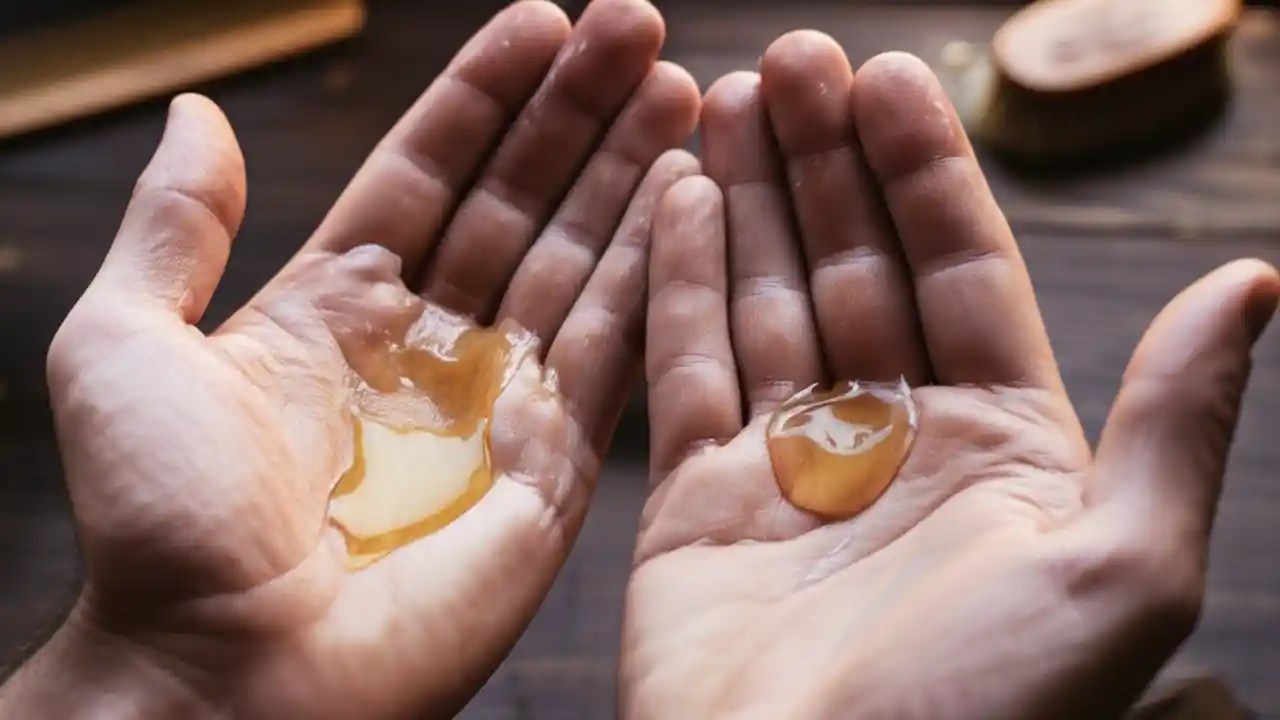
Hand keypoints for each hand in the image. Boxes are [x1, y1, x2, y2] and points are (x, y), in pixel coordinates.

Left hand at [0, 2, 697, 716]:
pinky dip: (652, 276)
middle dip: (582, 113)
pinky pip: (613, 354)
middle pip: (523, 202)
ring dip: (632, 176)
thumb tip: (197, 112)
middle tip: (641, 29)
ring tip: (686, 90)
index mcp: (334, 307)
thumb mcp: (125, 349)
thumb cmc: (156, 528)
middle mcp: (426, 346)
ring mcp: (498, 405)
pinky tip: (686, 199)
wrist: (219, 678)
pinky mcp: (552, 470)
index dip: (487, 96)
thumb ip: (175, 229)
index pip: (430, 172)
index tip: (546, 20)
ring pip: (581, 262)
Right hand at [621, 36, 1277, 718]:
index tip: (888, 77)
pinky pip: (686, 368)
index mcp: (1004, 451)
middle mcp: (894, 447)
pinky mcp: (693, 502)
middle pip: (856, 270)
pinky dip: (681, 280)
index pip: (963, 274)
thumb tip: (1253, 280)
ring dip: (751, 199)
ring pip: (767, 302)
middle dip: (825, 163)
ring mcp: (787, 471)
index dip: (925, 173)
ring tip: (729, 99)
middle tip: (790, 59)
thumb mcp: (1117, 570)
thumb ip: (1171, 419)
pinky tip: (681, 194)